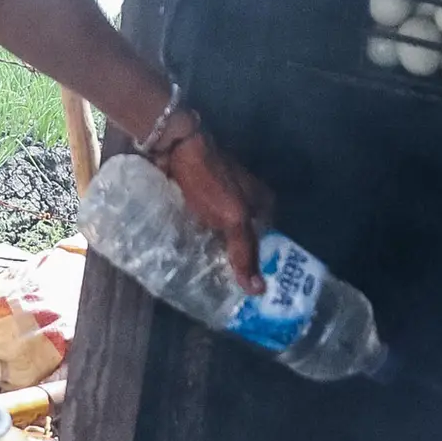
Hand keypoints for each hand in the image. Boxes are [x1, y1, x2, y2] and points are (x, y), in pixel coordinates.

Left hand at [155, 118, 273, 292]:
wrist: (175, 147)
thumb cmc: (209, 181)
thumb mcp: (232, 218)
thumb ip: (244, 252)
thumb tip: (258, 291)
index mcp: (263, 203)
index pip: (266, 243)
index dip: (258, 266)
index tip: (247, 293)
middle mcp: (246, 201)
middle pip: (242, 239)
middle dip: (233, 261)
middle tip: (222, 292)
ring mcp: (220, 199)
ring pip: (220, 233)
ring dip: (211, 251)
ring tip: (201, 281)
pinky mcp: (198, 199)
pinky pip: (201, 225)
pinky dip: (196, 239)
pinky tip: (186, 257)